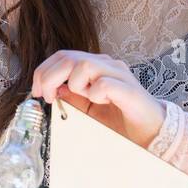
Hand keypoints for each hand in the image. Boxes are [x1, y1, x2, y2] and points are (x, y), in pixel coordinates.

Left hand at [31, 51, 165, 149]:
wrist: (151, 132)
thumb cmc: (120, 119)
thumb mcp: (89, 109)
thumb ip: (72, 97)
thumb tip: (52, 89)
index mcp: (96, 66)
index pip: (63, 55)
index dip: (43, 71)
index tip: (36, 91)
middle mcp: (107, 65)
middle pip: (69, 57)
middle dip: (49, 77)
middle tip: (47, 97)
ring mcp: (119, 75)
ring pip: (85, 64)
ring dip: (74, 84)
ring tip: (84, 99)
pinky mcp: (129, 89)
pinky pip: (103, 84)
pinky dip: (95, 94)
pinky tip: (101, 102)